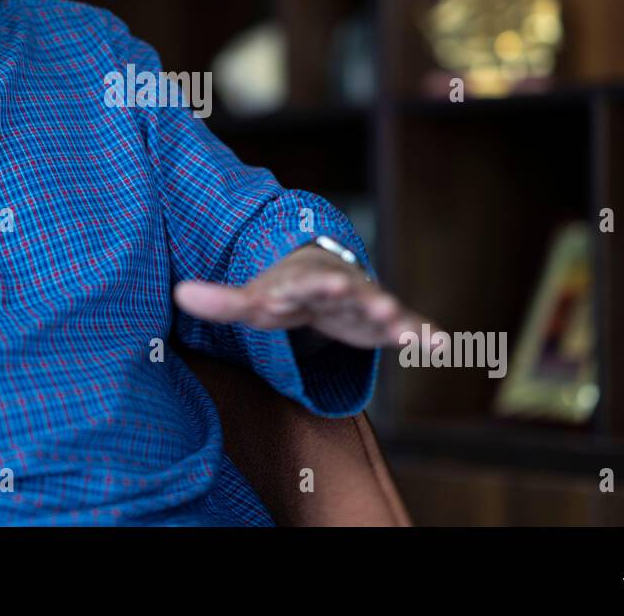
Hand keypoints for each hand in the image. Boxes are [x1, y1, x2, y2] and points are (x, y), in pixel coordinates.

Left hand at [173, 242, 439, 350]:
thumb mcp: (253, 300)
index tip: (317, 287)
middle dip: (358, 294)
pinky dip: (427, 334)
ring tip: (405, 328)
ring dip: (393, 316)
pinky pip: (412, 326)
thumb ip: (221, 301)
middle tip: (370, 300)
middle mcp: (338, 285)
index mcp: (302, 280)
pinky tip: (444, 345)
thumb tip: (179, 295)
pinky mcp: (387, 321)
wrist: (322, 279)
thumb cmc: (282, 292)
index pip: (301, 283)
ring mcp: (366, 301)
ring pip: (382, 307)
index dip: (307, 287)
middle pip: (348, 288)